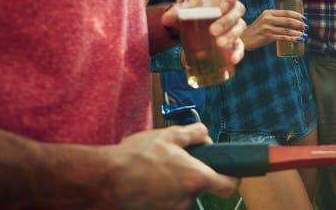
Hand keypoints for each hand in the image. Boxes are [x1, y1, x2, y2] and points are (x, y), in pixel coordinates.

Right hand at [106, 124, 238, 208]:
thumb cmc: (135, 157)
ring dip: (175, 183)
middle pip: (201, 187)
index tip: (229, 172)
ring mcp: (171, 209)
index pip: (228, 186)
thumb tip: (205, 136)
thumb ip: (195, 133)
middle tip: (176, 161)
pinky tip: (148, 180)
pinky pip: (166, 201)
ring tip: (157, 170)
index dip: (232, 178)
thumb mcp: (170, 135)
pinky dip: (161, 192)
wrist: (104, 179)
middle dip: (192, 174)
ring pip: (182, 194)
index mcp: (196, 178)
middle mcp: (186, 199)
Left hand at [162, 0, 246, 64]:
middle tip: (212, 31)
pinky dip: (238, 52)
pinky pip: (240, 44)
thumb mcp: (186, 9)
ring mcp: (236, 23)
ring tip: (219, 44)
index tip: (221, 8)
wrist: (193, 24)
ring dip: (231, 35)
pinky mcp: (236, 38)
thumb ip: (176, 12)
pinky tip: (233, 60)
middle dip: (226, 21)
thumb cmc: (193, 10)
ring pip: (240, 26)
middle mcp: (232, 7)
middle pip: (238, 10)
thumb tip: (166, 19)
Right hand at [243, 9, 306, 50]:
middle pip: (288, 20)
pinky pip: (283, 37)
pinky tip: (299, 39)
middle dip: (299, 24)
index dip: (297, 15)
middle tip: (306, 27)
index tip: (304, 18)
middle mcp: (268, 19)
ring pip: (287, 29)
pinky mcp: (268, 37)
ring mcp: (268, 28)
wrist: (244, 38)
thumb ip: (275, 18)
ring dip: (298, 32)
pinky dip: (293, 38)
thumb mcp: (264, 19)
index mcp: (268, 12)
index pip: (286, 12)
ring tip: (304, 34)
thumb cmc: (257, 29)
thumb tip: (292, 20)